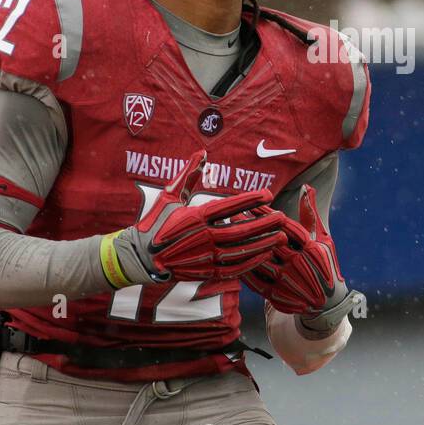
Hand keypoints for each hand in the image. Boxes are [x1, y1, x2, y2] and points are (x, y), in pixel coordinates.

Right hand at [101, 149, 286, 287]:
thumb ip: (189, 174)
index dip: (249, 200)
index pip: (228, 206)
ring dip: (263, 244)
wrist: (141, 256)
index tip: (267, 194)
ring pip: (240, 251)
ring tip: (281, 237)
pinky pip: (233, 268)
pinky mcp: (205, 272)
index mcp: (195, 216)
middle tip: (282, 217)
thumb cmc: (156, 222)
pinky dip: (251, 262)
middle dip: (264, 224)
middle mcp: (202, 237)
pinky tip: (265, 255)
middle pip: (240, 230)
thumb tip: (203, 152)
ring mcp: (205, 256)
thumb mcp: (170, 195)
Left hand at [244, 185, 352, 320]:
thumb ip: (310, 213)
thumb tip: (306, 187)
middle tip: (233, 214)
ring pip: (260, 260)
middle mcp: (299, 263)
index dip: (267, 214)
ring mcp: (287, 280)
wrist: (326, 303)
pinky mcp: (277, 295)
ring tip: (228, 234)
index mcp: (311, 248)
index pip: (285, 226)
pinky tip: (232, 257)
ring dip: (244, 247)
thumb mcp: (322, 238)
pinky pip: (254, 280)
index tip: (251, 204)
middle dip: (251, 227)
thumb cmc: (323, 264)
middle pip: (269, 241)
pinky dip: (243, 268)